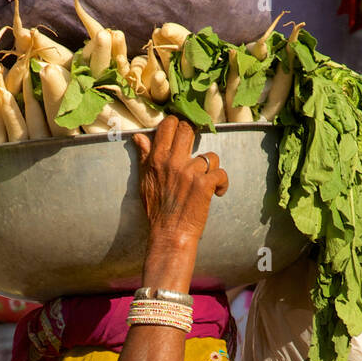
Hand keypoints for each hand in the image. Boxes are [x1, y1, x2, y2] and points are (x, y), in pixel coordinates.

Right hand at [134, 116, 228, 243]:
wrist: (170, 234)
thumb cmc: (157, 210)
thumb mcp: (145, 181)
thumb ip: (144, 156)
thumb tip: (139, 136)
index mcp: (156, 159)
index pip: (168, 126)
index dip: (177, 126)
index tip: (181, 136)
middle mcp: (172, 162)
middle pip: (188, 130)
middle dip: (195, 139)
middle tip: (196, 155)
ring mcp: (190, 172)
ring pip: (210, 156)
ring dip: (211, 169)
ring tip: (206, 183)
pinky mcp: (205, 185)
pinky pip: (221, 173)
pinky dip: (222, 184)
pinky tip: (216, 193)